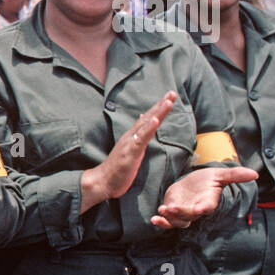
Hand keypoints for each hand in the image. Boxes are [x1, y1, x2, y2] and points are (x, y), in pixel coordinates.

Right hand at [80, 92, 175, 210]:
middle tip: (172, 93)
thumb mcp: (131, 152)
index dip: (159, 108)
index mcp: (133, 137)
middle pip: (148, 117)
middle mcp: (131, 136)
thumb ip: (138, 139)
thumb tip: (145, 126)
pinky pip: (141, 139)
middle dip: (161, 104)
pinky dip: (148, 128)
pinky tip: (155, 120)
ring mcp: (130, 143)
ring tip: (168, 101)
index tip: (170, 97)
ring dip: (157, 112)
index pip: (148, 119)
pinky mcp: (130, 152)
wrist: (102, 181)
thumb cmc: (117, 170)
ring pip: (146, 125)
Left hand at [150, 165, 258, 228]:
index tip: (200, 209)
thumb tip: (255, 174)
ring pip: (178, 221)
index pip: (207, 207)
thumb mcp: (219, 174)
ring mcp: (184, 213)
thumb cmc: (207, 179)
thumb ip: (235, 175)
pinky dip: (161, 222)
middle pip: (189, 216)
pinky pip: (167, 221)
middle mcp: (196, 210)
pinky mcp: (173, 212)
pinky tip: (154, 219)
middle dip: (181, 214)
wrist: (193, 183)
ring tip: (163, 210)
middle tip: (171, 208)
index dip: (203, 208)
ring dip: (169, 218)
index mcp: (208, 202)